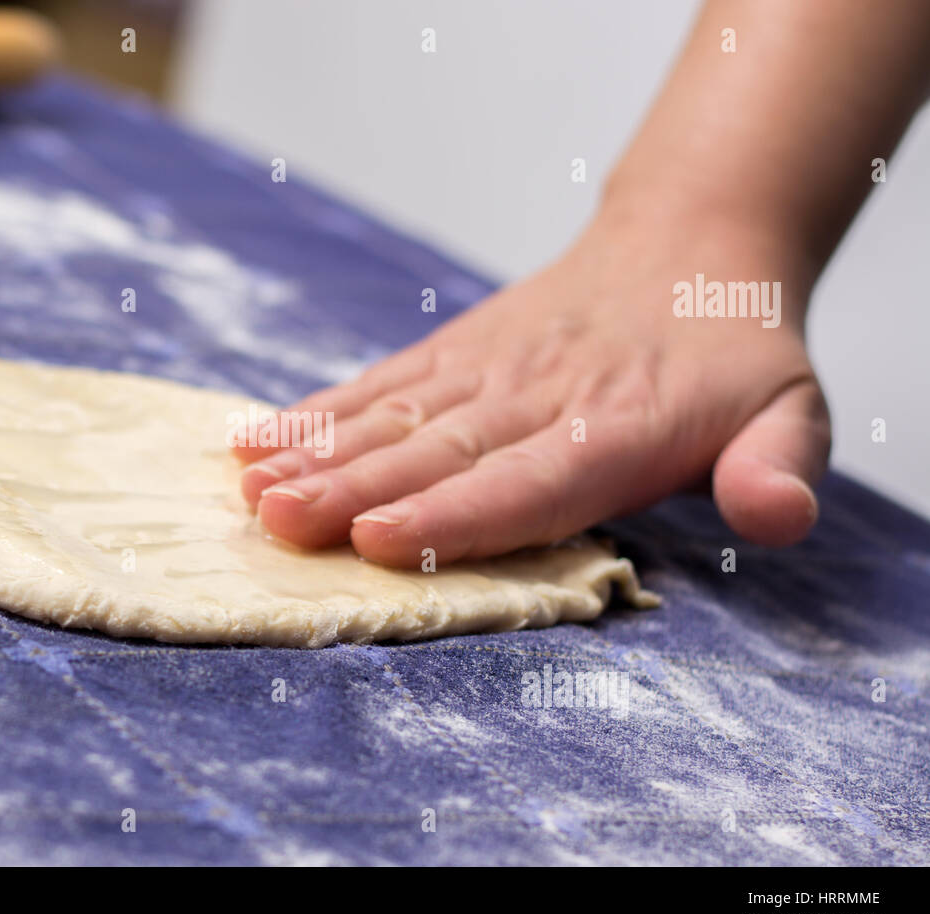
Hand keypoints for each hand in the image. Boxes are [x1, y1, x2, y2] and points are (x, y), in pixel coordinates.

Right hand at [232, 208, 830, 567]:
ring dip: (317, 454)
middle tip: (278, 522)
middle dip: (351, 490)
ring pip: (392, 416)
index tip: (377, 539)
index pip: (525, 481)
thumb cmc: (732, 356)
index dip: (450, 515)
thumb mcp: (790, 412)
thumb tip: (776, 517)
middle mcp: (536, 398)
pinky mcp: (451, 351)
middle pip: (435, 451)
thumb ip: (779, 467)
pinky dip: (315, 411)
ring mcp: (484, 368)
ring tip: (252, 488)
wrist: (686, 245)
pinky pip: (378, 381)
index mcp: (614, 429)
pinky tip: (257, 437)